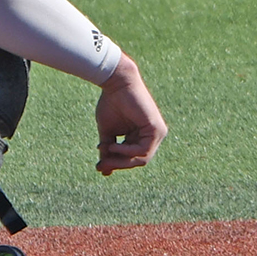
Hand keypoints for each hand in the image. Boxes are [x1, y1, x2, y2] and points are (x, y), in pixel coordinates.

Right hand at [95, 54, 167, 174]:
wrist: (116, 84)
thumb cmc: (111, 104)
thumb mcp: (108, 133)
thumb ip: (108, 151)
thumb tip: (104, 171)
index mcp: (142, 136)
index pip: (133, 159)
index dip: (116, 164)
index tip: (99, 167)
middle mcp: (153, 136)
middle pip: (138, 161)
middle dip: (118, 165)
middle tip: (101, 166)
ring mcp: (157, 132)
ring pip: (142, 158)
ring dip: (121, 160)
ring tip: (106, 151)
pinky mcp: (156, 128)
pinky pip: (143, 150)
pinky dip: (127, 151)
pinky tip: (114, 145)